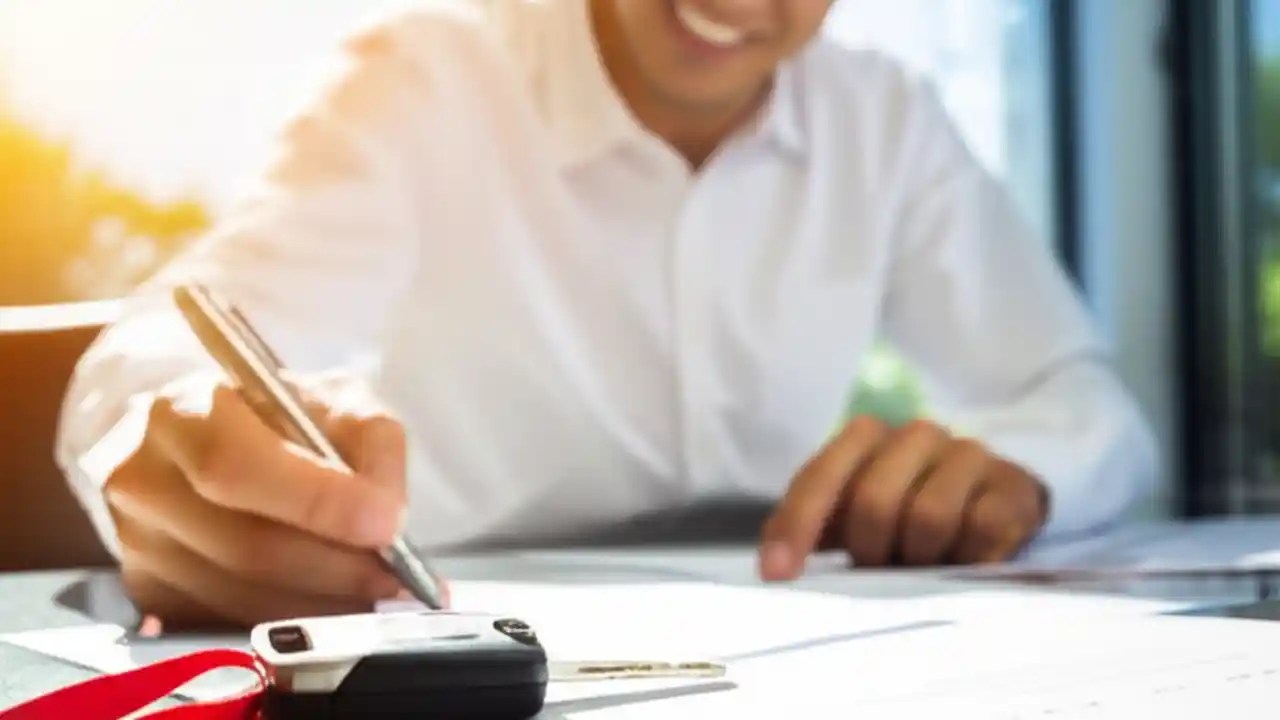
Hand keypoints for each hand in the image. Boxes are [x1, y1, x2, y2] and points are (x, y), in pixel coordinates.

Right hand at [105, 375, 416, 628]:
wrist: (174, 432)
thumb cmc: (262, 412)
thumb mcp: (325, 395)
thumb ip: (367, 440)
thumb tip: (387, 516)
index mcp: (182, 410)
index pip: (239, 466)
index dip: (317, 502)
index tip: (384, 525)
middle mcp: (143, 478)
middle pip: (247, 547)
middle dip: (337, 567)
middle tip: (393, 574)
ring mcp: (135, 542)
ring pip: (242, 596)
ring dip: (320, 601)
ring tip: (368, 588)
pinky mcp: (143, 591)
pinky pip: (228, 622)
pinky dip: (289, 619)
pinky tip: (323, 600)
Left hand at [759, 417, 1048, 579]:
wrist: (994, 508)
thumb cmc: (907, 516)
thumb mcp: (851, 520)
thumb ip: (812, 530)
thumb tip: (774, 568)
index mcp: (864, 437)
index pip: (819, 478)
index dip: (796, 527)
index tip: (779, 576)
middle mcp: (915, 434)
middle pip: (874, 502)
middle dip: (870, 551)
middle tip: (879, 571)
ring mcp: (967, 454)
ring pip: (929, 518)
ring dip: (920, 558)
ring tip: (923, 565)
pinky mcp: (1011, 485)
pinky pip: (981, 529)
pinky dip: (967, 558)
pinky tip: (965, 562)